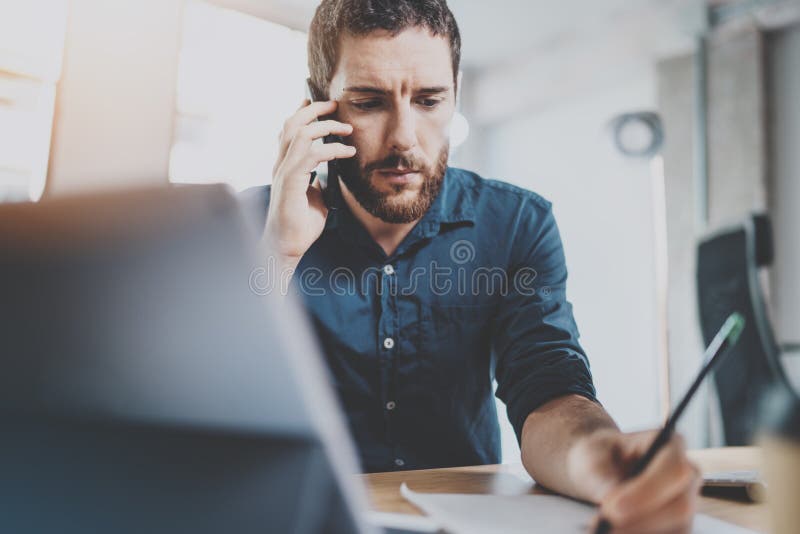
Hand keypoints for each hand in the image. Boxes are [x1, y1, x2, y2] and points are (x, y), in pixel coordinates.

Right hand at [264, 99, 355, 263]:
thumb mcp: (314, 198)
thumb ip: (318, 183)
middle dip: (314, 110)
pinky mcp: (291, 182)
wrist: (287, 248)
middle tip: (334, 104)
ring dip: (326, 126)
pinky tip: (347, 152)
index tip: (318, 103)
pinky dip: (332, 149)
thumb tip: (328, 175)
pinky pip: (311, 154)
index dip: (302, 113)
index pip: (289, 131)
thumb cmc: (299, 226)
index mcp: (285, 167)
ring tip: (346, 129)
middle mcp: (281, 165)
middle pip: (292, 124)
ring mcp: (284, 172)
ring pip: (301, 133)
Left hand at [567, 429, 701, 532]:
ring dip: (638, 533)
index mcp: (671, 445)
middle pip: (680, 507)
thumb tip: (610, 504)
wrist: (600, 470)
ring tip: (603, 530)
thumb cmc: (598, 456)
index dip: (647, 491)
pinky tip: (615, 533)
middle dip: (640, 521)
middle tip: (602, 527)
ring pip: (677, 530)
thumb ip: (601, 478)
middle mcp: (688, 476)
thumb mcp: (592, 458)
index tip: (612, 508)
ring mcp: (688, 504)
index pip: (673, 469)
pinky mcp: (680, 526)